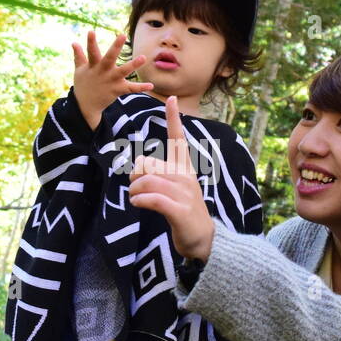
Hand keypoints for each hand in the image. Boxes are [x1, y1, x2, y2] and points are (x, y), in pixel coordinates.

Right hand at [71, 30, 154, 130]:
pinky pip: (131, 89)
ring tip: (143, 57)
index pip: (91, 52)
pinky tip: (151, 85)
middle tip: (122, 35)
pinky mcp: (117, 90)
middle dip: (115, 47)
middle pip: (109, 58)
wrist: (85, 106)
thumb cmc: (83, 85)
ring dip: (133, 65)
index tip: (91, 31)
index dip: (90, 42)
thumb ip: (79, 56)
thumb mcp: (79, 70)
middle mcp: (103, 72)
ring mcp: (111, 81)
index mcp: (93, 66)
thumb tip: (74, 42)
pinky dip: (141, 87)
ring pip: (123, 71)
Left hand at [128, 94, 214, 260]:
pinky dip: (140, 200)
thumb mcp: (174, 190)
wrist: (205, 241)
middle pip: (148, 165)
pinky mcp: (179, 211)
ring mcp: (184, 194)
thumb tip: (138, 169)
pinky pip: (152, 198)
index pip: (178, 140)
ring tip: (137, 200)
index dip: (174, 119)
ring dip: (134, 192)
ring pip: (147, 182)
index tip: (171, 98)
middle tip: (136, 190)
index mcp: (184, 169)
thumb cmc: (184, 213)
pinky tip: (139, 204)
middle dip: (135, 177)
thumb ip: (160, 176)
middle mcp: (185, 177)